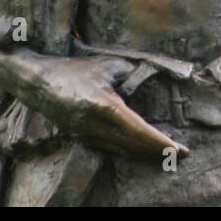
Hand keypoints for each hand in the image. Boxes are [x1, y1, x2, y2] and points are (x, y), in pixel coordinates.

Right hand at [35, 56, 189, 158]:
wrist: (37, 81)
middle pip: (133, 147)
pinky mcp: (80, 138)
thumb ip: (133, 72)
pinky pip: (110, 149)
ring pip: (122, 151)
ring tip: (168, 154)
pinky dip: (129, 151)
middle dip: (160, 152)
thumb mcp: (108, 65)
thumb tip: (153, 77)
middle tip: (183, 154)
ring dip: (146, 154)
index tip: (179, 149)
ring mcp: (86, 135)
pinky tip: (143, 150)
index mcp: (104, 106)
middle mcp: (94, 126)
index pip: (139, 131)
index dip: (161, 142)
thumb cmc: (75, 69)